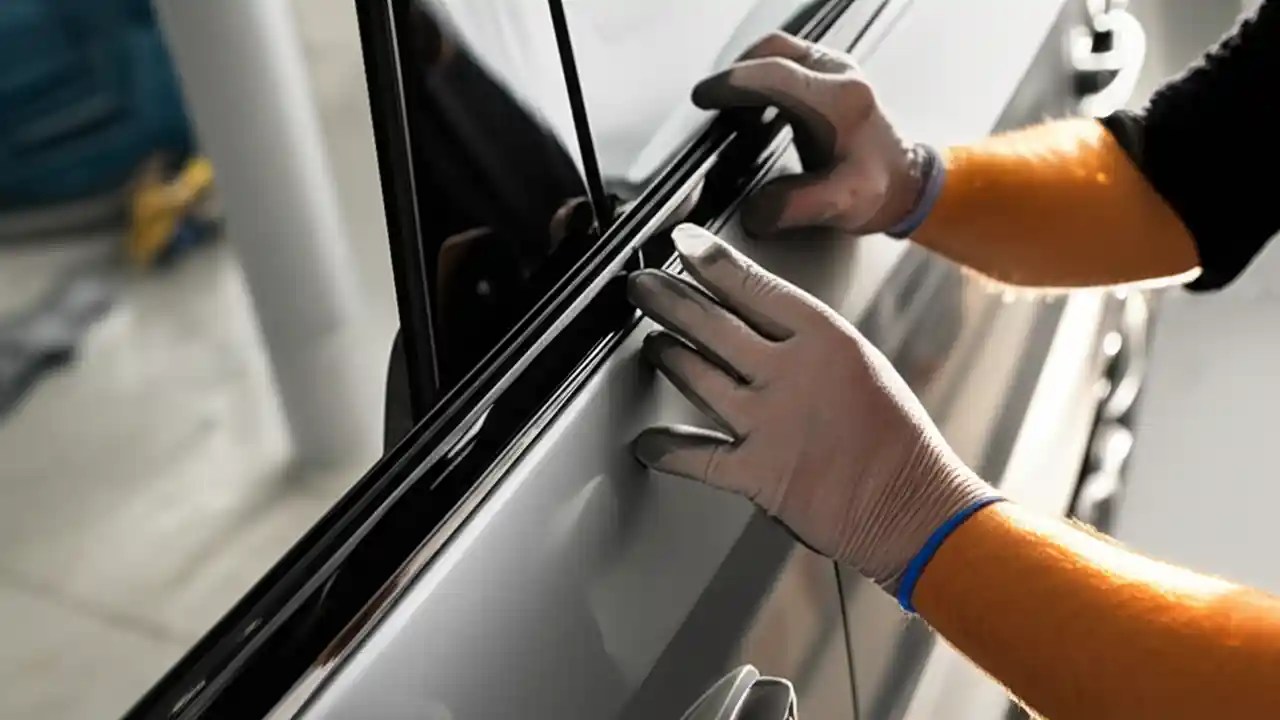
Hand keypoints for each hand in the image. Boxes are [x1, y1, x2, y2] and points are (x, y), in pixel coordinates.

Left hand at [629, 224, 997, 592]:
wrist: (915, 506)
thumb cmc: (897, 440)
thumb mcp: (861, 365)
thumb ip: (810, 345)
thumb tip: (762, 327)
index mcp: (825, 339)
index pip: (753, 286)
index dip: (710, 262)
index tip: (683, 243)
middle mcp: (790, 374)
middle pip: (712, 324)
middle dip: (668, 299)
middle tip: (642, 286)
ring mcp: (768, 422)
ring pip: (697, 377)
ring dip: (668, 358)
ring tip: (655, 346)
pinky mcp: (756, 472)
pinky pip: (694, 456)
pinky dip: (665, 448)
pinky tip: (646, 442)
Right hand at [692, 33, 931, 237]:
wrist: (906, 183)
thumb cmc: (880, 189)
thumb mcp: (841, 204)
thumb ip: (796, 207)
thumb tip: (755, 211)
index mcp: (840, 101)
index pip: (775, 74)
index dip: (733, 83)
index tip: (705, 96)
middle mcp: (840, 76)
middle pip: (774, 51)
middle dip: (737, 73)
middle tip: (712, 101)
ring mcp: (837, 71)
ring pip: (780, 51)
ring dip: (750, 72)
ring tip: (731, 107)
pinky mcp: (832, 76)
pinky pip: (789, 61)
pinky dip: (764, 76)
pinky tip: (754, 106)